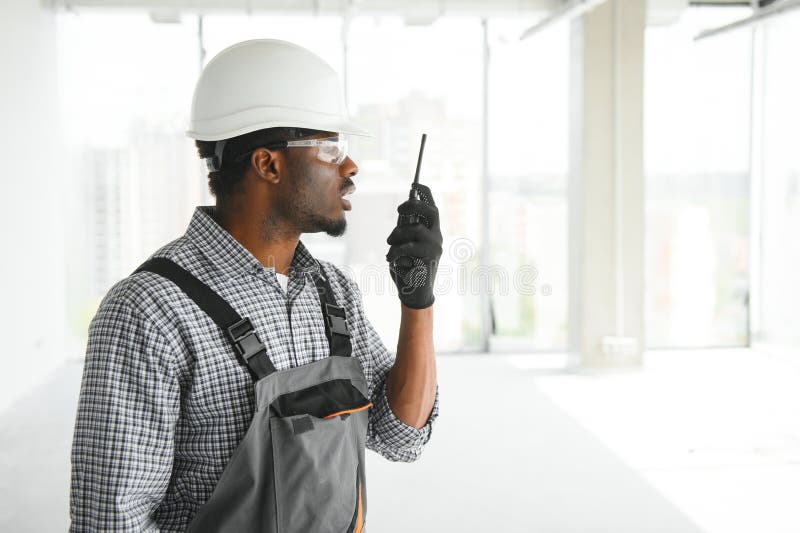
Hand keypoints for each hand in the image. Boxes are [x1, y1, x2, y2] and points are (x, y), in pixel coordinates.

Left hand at [386, 184, 442, 309]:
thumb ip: (405, 230)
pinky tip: (391, 258)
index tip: (416, 182)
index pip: (432, 207)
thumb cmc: (407, 267)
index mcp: (432, 230)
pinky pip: (409, 247)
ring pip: (416, 229)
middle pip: (431, 211)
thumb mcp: (404, 244)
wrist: (413, 292)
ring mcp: (435, 247)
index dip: (426, 193)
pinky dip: (396, 251)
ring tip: (390, 244)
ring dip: (398, 234)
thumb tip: (403, 213)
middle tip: (399, 210)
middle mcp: (437, 236)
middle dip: (413, 205)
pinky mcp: (429, 259)